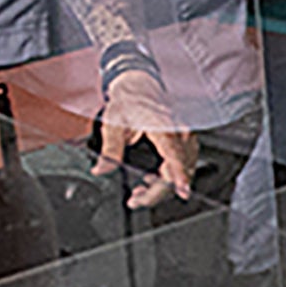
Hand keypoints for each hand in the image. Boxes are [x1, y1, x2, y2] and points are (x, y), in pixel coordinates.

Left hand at [90, 66, 196, 208]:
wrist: (137, 86)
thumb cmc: (128, 101)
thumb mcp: (113, 126)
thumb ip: (109, 150)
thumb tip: (101, 170)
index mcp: (163, 127)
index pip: (175, 155)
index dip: (179, 176)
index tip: (183, 191)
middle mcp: (178, 132)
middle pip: (179, 170)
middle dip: (159, 191)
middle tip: (135, 200)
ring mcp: (184, 137)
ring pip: (182, 171)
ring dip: (163, 187)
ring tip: (139, 192)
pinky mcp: (183, 142)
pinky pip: (182, 166)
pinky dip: (168, 178)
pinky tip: (149, 181)